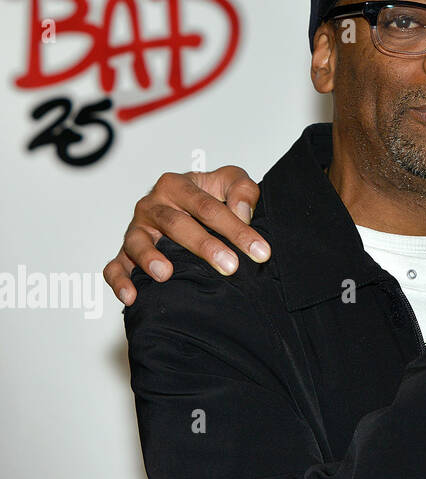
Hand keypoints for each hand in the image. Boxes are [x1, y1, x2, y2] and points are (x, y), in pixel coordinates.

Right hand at [103, 166, 269, 305]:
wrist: (186, 203)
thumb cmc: (210, 194)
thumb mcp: (231, 181)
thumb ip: (242, 190)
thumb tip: (242, 212)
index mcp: (178, 185)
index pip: (209, 207)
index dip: (236, 229)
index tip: (259, 251)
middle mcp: (153, 204)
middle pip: (177, 224)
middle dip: (205, 246)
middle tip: (230, 266)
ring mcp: (136, 229)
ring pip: (139, 242)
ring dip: (150, 258)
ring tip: (166, 275)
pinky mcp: (124, 252)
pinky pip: (114, 266)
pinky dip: (119, 281)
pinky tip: (132, 297)